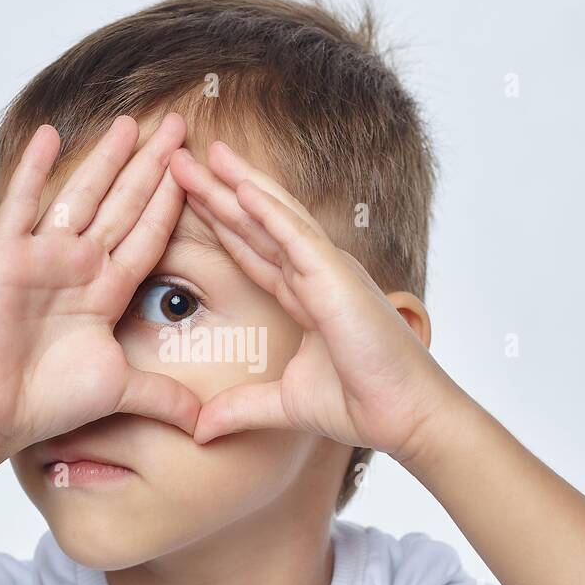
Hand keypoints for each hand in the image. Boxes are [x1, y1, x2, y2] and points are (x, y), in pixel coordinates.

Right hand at [0, 113, 200, 462]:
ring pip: (82, 195)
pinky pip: (23, 205)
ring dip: (105, 158)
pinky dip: (33, 169)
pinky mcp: (6, 256)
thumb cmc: (47, 400)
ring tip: (129, 122)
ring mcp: (42, 256)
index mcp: (106, 288)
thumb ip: (163, 396)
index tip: (200, 168)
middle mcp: (79, 264)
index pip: (149, 234)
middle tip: (178, 123)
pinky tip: (49, 134)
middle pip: (124, 203)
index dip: (174, 200)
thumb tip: (205, 424)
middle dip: (152, 164)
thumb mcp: (120, 390)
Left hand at [169, 141, 463, 463]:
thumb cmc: (361, 405)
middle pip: (256, 224)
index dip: (220, 223)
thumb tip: (200, 430)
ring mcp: (328, 271)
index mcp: (304, 296)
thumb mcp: (284, 405)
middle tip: (181, 159)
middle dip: (218, 192)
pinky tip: (241, 185)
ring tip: (204, 153)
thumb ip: (240, 409)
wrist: (404, 417)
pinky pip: (297, 237)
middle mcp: (315, 274)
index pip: (252, 251)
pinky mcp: (338, 279)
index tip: (188, 198)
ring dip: (238, 184)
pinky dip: (269, 210)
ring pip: (274, 217)